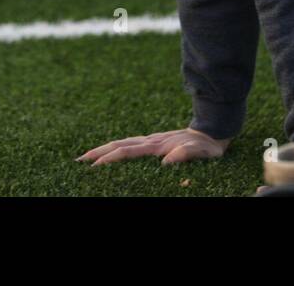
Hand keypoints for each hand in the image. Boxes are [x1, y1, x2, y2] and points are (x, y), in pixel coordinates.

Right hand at [76, 128, 230, 166]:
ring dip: (104, 149)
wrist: (215, 128)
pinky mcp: (156, 142)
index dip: (110, 158)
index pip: (128, 152)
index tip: (93, 166)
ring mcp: (153, 140)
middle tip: (78, 161)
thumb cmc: (208, 145)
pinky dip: (117, 148)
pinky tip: (112, 153)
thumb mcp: (201, 152)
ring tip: (87, 156)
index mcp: (158, 145)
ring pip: (123, 143)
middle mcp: (151, 141)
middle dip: (98, 153)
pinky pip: (131, 145)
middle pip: (119, 145)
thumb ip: (185, 154)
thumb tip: (166, 162)